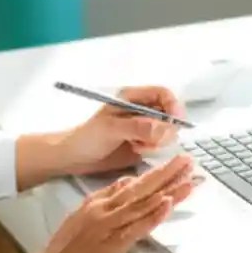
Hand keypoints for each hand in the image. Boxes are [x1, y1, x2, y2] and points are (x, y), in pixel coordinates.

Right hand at [41, 155, 195, 252]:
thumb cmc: (66, 243)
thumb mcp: (83, 212)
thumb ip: (106, 196)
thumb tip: (126, 181)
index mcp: (100, 201)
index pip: (135, 184)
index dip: (157, 173)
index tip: (176, 163)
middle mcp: (107, 209)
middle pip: (142, 189)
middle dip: (167, 174)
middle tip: (188, 162)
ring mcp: (110, 225)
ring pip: (144, 205)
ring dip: (168, 191)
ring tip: (188, 180)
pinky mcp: (113, 244)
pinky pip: (136, 227)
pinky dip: (153, 215)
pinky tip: (167, 204)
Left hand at [62, 86, 185, 175]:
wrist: (75, 158)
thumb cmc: (88, 137)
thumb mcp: (112, 128)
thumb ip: (139, 127)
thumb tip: (165, 129)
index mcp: (133, 97)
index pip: (163, 94)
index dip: (173, 106)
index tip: (176, 122)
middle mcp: (142, 109)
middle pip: (169, 114)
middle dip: (165, 128)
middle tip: (151, 140)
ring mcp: (144, 127)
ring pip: (167, 131)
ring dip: (157, 141)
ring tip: (137, 145)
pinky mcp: (144, 143)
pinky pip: (160, 145)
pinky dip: (153, 149)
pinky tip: (136, 150)